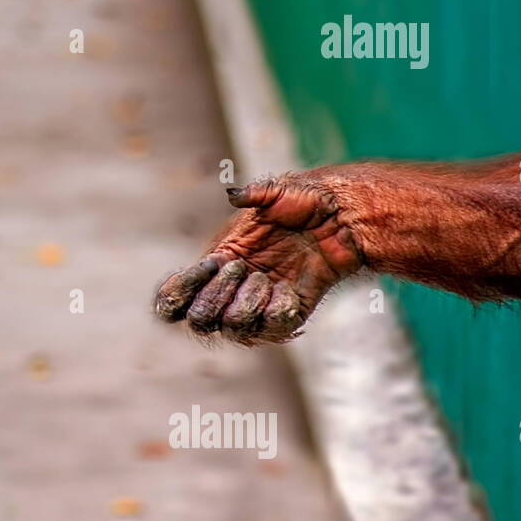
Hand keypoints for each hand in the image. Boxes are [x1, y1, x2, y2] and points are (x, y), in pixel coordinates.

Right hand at [154, 174, 361, 343]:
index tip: (208, 265)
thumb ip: (254, 193)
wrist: (345, 218)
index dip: (179, 290)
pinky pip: (271, 328)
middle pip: (200, 319)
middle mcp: (231, 290)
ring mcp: (259, 305)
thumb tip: (232, 194)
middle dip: (215, 296)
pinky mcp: (287, 315)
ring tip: (266, 278)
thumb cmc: (306, 201)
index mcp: (215, 263)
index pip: (175, 297)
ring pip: (234, 328)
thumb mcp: (276, 192)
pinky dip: (277, 309)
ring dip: (247, 303)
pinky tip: (289, 289)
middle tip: (240, 267)